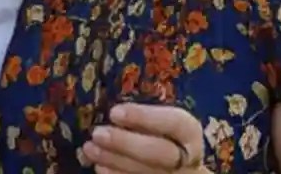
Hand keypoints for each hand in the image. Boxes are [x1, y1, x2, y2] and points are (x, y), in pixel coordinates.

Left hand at [83, 102, 209, 172]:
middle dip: (126, 143)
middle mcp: (187, 159)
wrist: (179, 171)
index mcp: (190, 133)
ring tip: (90, 148)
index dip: (145, 117)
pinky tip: (99, 166)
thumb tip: (112, 112)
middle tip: (97, 133)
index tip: (114, 112)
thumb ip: (144, 118)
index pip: (175, 122)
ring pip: (147, 172)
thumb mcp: (161, 123)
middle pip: (161, 153)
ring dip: (114, 160)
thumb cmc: (162, 136)